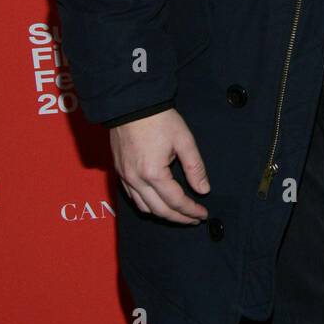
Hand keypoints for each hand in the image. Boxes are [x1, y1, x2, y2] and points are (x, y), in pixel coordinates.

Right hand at [111, 108, 210, 223]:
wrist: (131, 104)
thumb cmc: (159, 119)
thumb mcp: (184, 140)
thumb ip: (195, 167)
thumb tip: (203, 189)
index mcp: (153, 173)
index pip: (176, 201)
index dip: (191, 210)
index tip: (203, 214)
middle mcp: (136, 180)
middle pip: (159, 210)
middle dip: (178, 218)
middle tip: (193, 219)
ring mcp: (125, 177)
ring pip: (144, 207)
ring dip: (162, 214)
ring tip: (178, 213)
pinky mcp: (119, 171)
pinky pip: (132, 197)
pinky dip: (147, 205)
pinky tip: (157, 202)